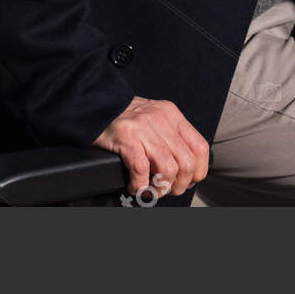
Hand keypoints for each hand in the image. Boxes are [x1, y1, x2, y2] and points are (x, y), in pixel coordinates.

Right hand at [93, 95, 209, 197]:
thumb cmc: (123, 116)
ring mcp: (144, 128)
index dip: (198, 172)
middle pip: (187, 163)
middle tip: (166, 189)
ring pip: (169, 169)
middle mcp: (161, 119)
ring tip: (150, 190)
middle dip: (179, 185)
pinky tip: (134, 186)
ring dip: (160, 188)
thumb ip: (170, 134)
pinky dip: (140, 186)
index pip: (200, 147)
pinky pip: (142, 171)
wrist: (94, 103)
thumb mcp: (154, 117)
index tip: (188, 181)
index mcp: (172, 114)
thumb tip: (185, 167)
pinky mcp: (126, 138)